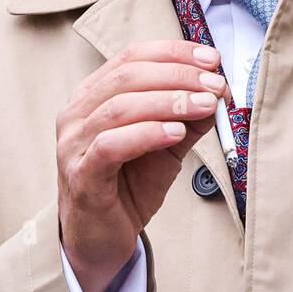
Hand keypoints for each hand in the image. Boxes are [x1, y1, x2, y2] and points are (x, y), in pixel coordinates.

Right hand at [58, 40, 230, 291]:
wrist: (101, 239)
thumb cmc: (128, 185)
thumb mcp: (166, 144)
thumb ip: (188, 116)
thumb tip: (218, 90)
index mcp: (93, 95)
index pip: (132, 57)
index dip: (174, 53)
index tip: (212, 59)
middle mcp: (76, 113)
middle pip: (128, 76)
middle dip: (178, 75)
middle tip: (216, 85)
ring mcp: (73, 144)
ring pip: (120, 107)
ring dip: (169, 101)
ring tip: (205, 105)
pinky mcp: (80, 175)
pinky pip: (112, 145)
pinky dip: (147, 133)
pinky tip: (176, 132)